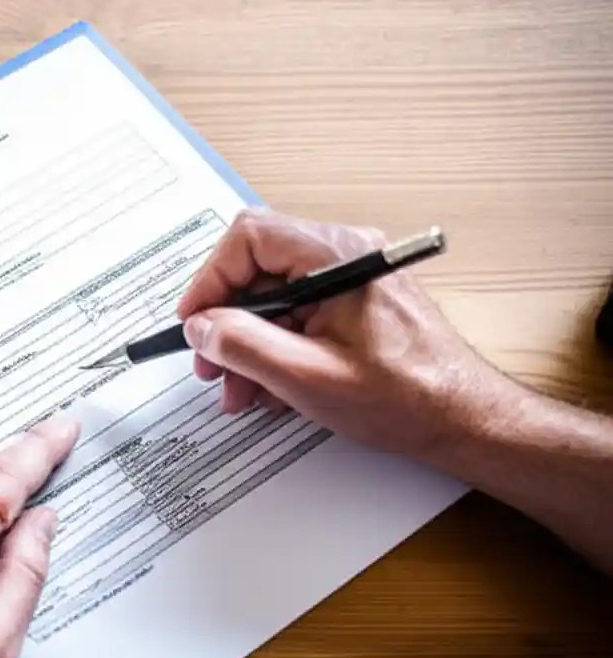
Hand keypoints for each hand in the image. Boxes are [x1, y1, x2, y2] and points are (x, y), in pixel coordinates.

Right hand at [177, 209, 509, 460]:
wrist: (462, 419)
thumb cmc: (406, 398)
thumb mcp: (308, 377)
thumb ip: (245, 346)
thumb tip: (201, 326)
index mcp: (339, 256)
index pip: (250, 238)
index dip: (211, 279)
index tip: (194, 321)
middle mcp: (346, 255)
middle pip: (258, 268)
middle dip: (226, 321)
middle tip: (210, 362)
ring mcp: (351, 278)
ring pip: (274, 296)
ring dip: (247, 342)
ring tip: (238, 388)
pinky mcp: (354, 302)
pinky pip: (298, 313)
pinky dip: (275, 347)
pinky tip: (269, 387)